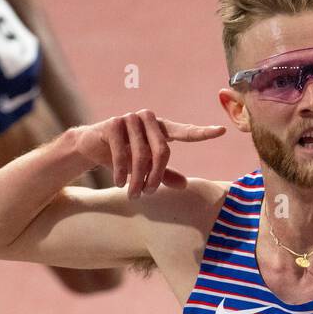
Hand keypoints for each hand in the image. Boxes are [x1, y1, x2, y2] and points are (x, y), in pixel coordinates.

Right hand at [71, 111, 225, 196]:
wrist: (91, 147)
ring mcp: (130, 119)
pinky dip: (121, 172)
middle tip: (148, 193)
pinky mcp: (113, 124)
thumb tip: (184, 184)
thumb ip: (164, 173)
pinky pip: (122, 153)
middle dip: (155, 176)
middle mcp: (148, 119)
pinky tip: (118, 183)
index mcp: (160, 128)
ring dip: (138, 179)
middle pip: (162, 151)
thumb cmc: (123, 156)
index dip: (202, 132)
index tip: (221, 132)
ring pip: (142, 155)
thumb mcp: (145, 167)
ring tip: (133, 193)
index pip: (184, 131)